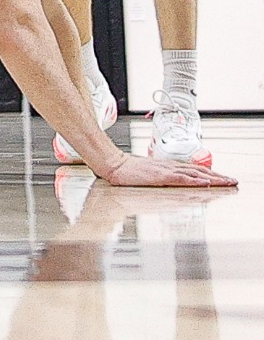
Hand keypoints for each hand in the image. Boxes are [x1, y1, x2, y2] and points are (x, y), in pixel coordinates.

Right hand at [102, 151, 235, 187]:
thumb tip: (179, 182)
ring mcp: (167, 171)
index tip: (225, 179)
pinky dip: (195, 180)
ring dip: (212, 178)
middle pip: (199, 171)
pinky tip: (205, 183)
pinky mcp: (161, 176)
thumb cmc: (131, 172)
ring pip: (195, 174)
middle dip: (218, 177)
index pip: (196, 171)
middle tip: (233, 181)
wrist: (116, 166)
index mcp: (170, 168)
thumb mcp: (151, 174)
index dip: (212, 175)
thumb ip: (165, 177)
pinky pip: (182, 179)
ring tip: (226, 182)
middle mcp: (171, 168)